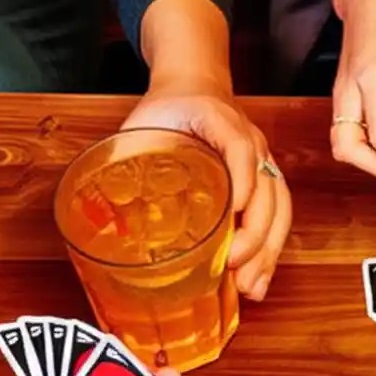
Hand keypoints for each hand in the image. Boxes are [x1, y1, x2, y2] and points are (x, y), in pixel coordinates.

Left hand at [122, 76, 291, 301]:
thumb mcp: (143, 124)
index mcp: (221, 121)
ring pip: (279, 210)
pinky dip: (271, 250)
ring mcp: (264, 163)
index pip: (241, 149)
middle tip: (234, 266)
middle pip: (269, 190)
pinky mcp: (266, 182)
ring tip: (252, 287)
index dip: (242, 181)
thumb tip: (96, 212)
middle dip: (255, 235)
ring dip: (268, 251)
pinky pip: (279, 216)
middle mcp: (252, 143)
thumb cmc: (169, 109)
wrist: (195, 88)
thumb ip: (126, 159)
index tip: (236, 211)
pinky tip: (259, 276)